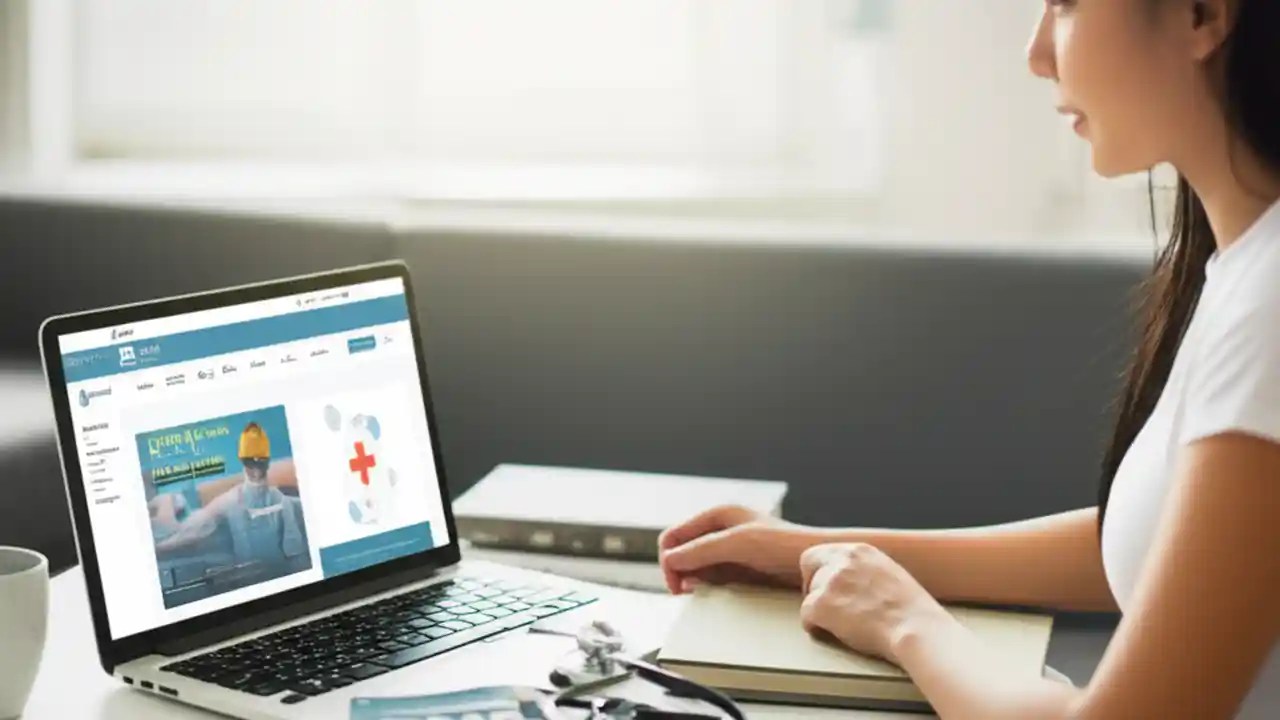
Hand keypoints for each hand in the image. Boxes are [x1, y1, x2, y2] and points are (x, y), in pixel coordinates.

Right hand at [658, 504, 813, 593]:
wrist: (817, 562)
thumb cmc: (785, 544)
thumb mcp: (738, 543)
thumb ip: (702, 549)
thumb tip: (671, 560)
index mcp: (718, 515)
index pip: (673, 536)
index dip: (668, 559)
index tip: (675, 582)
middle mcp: (721, 530)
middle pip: (681, 552)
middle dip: (679, 571)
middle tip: (684, 592)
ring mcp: (730, 550)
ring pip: (695, 567)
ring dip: (692, 580)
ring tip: (702, 592)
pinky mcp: (739, 569)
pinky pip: (712, 579)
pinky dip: (707, 587)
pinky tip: (716, 594)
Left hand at [799, 542, 947, 664]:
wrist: (916, 629)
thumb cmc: (911, 612)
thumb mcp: (889, 574)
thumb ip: (864, 570)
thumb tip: (849, 580)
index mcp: (861, 551)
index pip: (820, 554)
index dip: (817, 572)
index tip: (824, 587)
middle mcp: (843, 560)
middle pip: (810, 570)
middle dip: (815, 589)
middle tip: (826, 608)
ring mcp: (831, 581)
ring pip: (810, 595)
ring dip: (820, 610)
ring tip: (841, 625)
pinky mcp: (823, 605)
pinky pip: (806, 616)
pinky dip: (815, 627)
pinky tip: (832, 634)